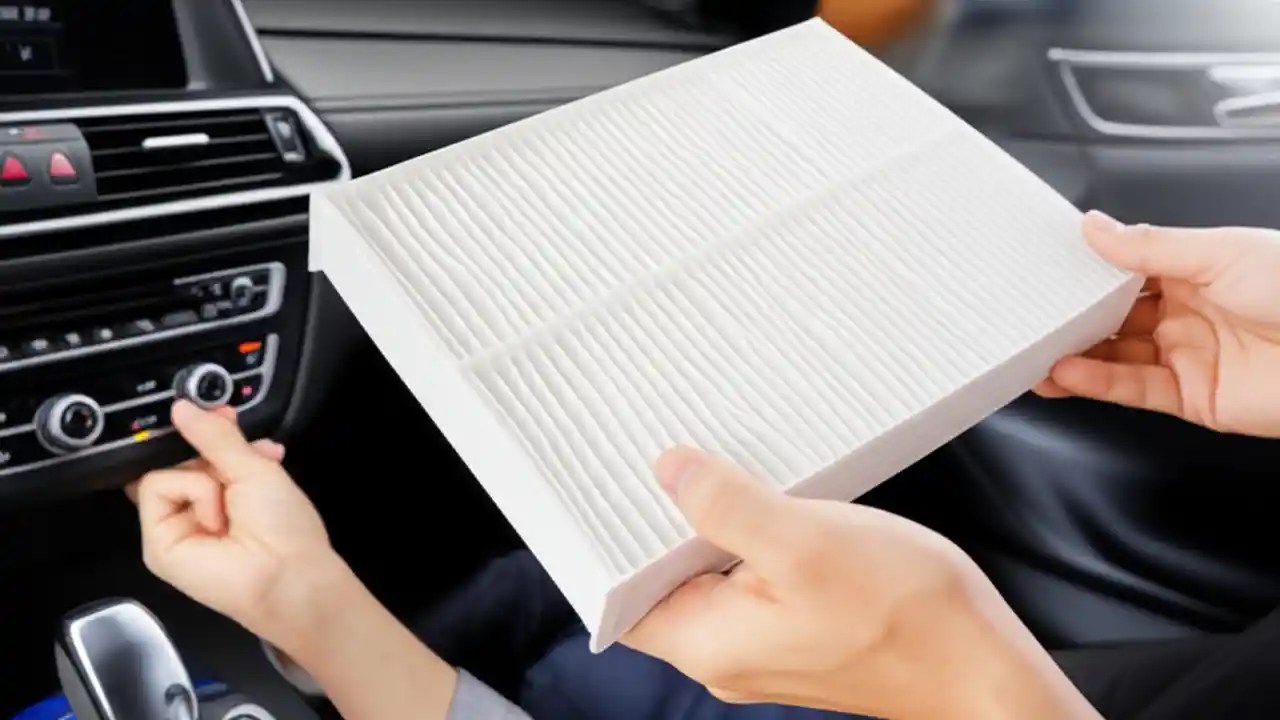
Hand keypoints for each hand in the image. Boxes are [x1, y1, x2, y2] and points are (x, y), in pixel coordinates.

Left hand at [133, 401, 461, 719]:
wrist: (314, 587)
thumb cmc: (276, 553)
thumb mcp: (246, 484)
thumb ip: (216, 441)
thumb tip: (185, 408)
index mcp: (165, 539)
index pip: (157, 477)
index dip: (185, 454)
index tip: (215, 433)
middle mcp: (181, 534)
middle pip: (185, 470)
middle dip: (220, 457)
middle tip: (249, 456)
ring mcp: (210, 528)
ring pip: (212, 471)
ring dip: (242, 461)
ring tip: (269, 465)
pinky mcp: (235, 522)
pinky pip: (232, 484)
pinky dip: (253, 470)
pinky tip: (274, 464)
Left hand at [624, 448, 1097, 719]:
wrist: (981, 666)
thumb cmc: (907, 616)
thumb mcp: (806, 542)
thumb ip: (727, 506)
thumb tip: (669, 470)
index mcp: (708, 640)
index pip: (619, 594)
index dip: (607, 538)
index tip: (608, 483)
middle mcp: (724, 652)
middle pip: (661, 581)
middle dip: (662, 520)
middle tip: (668, 457)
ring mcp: (761, 645)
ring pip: (709, 576)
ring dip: (712, 527)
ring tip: (720, 473)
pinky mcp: (795, 632)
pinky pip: (751, 581)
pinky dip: (751, 541)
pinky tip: (771, 507)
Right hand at [1036, 211, 1279, 437]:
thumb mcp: (1220, 252)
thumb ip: (1149, 246)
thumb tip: (1096, 226)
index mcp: (1197, 270)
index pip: (1126, 270)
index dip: (1088, 271)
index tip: (1048, 270)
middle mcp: (1188, 313)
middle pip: (1114, 316)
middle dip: (1072, 318)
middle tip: (1031, 315)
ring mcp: (1187, 356)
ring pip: (1115, 357)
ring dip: (1073, 355)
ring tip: (1035, 351)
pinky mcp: (1191, 397)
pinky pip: (1132, 389)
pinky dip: (1096, 383)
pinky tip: (1067, 373)